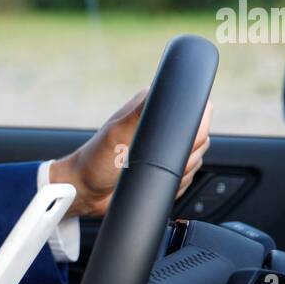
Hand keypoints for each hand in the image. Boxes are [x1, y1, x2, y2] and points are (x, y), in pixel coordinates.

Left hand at [49, 89, 211, 217]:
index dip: (194, 131)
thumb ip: (144, 113)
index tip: (176, 145)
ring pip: (196, 158)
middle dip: (185, 156)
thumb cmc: (95, 162)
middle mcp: (161, 123)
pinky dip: (176, 183)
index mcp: (152, 105)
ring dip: (180, 172)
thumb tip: (173, 91)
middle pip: (200, 138)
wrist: (84, 192)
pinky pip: (187, 176)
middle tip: (154, 162)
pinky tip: (153, 182)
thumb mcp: (118, 133)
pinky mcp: (164, 167)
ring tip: (150, 172)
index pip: (196, 110)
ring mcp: (164, 146)